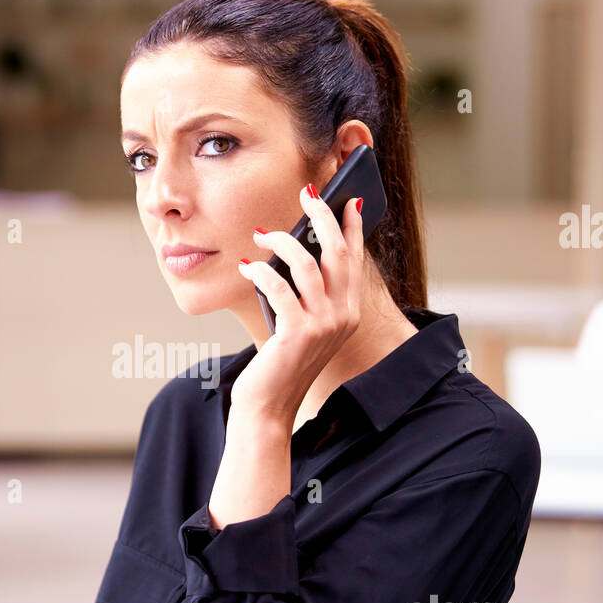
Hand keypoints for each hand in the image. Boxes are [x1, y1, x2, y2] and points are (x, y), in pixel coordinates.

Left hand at [235, 183, 368, 427]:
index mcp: (349, 313)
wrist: (269, 406)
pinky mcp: (298, 333)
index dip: (351, 226)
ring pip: (309, 264)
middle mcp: (343, 317)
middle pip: (338, 252)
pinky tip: (247, 266)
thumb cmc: (281, 363)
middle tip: (306, 195)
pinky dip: (261, 270)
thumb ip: (308, 294)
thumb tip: (297, 248)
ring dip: (282, 241)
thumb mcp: (303, 325)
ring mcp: (323, 326)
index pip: (355, 259)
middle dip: (323, 216)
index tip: (345, 199)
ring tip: (261, 233)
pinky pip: (279, 286)